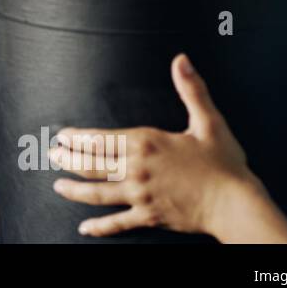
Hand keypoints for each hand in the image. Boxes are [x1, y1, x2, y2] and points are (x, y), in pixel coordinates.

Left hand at [50, 53, 256, 238]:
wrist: (236, 203)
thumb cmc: (224, 162)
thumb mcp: (209, 121)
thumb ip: (192, 89)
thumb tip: (181, 59)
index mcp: (146, 142)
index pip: (100, 139)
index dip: (77, 138)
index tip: (61, 136)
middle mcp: (137, 169)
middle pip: (91, 164)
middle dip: (67, 159)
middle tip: (51, 155)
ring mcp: (140, 195)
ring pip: (96, 193)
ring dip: (74, 189)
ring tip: (57, 186)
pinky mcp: (148, 217)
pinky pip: (117, 223)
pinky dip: (99, 227)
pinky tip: (85, 228)